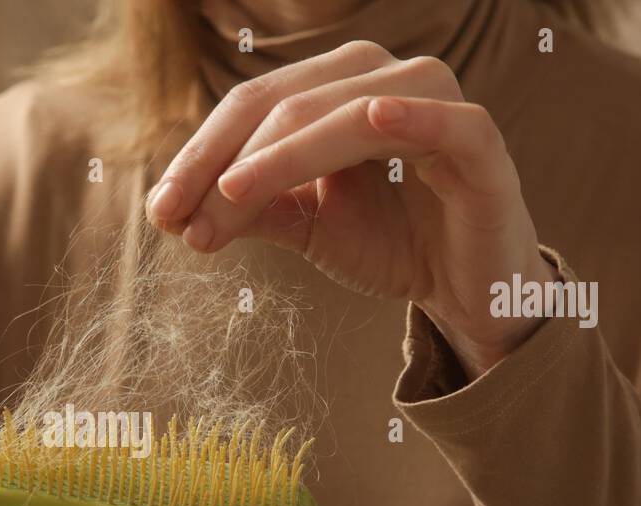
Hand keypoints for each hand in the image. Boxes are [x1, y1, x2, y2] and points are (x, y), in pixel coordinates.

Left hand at [146, 40, 554, 378]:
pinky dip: (410, 117)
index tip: (159, 213)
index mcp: (339, 90)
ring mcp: (438, 105)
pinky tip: (371, 120)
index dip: (201, 155)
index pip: (256, 107)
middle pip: (288, 104)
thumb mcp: (305, 225)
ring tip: (232, 196)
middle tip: (181, 220)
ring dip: (282, 156)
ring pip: (345, 115)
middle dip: (226, 162)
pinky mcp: (481, 143)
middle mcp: (385, 80)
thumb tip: (174, 213)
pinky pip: (445, 121)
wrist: (465, 290)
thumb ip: (250, 208)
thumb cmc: (390, 243)